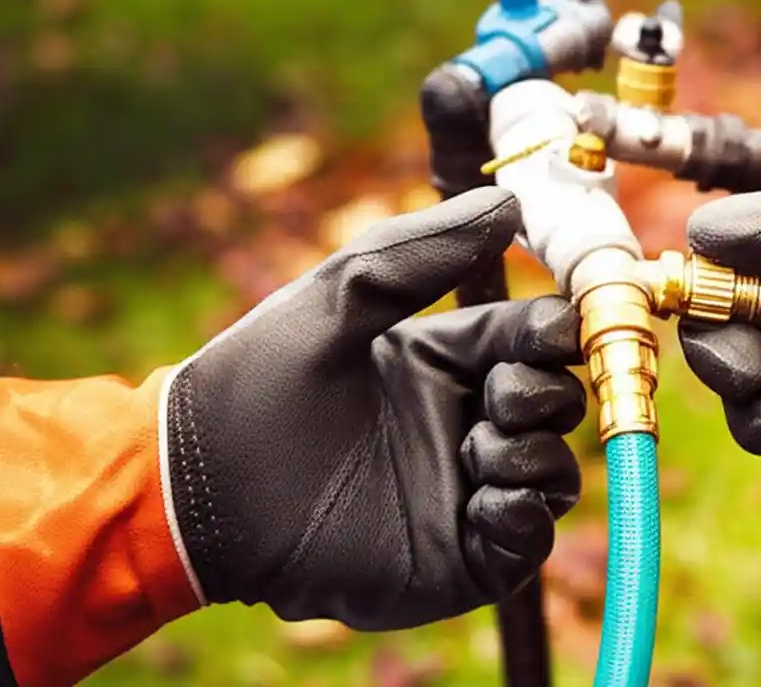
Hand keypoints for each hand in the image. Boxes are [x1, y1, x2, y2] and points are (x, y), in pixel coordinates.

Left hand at [161, 187, 584, 628]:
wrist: (202, 489)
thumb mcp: (339, 298)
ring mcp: (464, 494)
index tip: (555, 329)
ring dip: (534, 452)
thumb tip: (507, 201)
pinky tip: (485, 499)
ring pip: (555, 471)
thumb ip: (419, 252)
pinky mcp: (458, 559)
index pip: (534, 338)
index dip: (556, 332)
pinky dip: (525, 514)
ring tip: (475, 447)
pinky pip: (527, 538)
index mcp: (442, 361)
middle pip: (557, 402)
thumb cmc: (258, 384)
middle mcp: (462, 424)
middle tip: (494, 396)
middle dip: (544, 392)